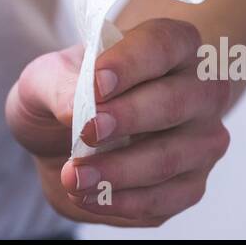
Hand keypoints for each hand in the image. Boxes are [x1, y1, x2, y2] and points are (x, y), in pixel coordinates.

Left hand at [5, 18, 229, 226]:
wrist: (62, 139)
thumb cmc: (65, 92)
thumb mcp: (45, 79)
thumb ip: (57, 86)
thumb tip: (75, 110)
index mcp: (171, 44)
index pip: (163, 43)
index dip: (132, 63)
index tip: (97, 84)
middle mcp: (199, 89)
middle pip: (178, 101)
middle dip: (131, 118)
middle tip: (87, 131)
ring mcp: (201, 139)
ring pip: (172, 156)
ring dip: (121, 170)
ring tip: (74, 177)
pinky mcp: (190, 184)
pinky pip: (167, 198)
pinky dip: (124, 201)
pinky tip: (90, 196)